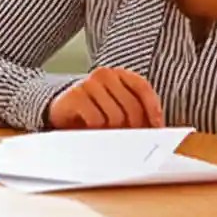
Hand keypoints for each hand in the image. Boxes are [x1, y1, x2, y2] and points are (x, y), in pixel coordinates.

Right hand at [47, 67, 164, 128]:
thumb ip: (135, 111)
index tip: (156, 129)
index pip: (142, 88)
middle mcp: (104, 74)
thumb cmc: (94, 109)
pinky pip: (96, 120)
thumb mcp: (117, 106)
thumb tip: (155, 130)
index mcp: (119, 74)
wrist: (60, 108)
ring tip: (108, 136)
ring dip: (114, 132)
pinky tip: (92, 130)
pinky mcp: (75, 96)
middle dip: (134, 129)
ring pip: (115, 116)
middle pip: (131, 107)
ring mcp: (89, 84)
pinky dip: (98, 131)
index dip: (153, 109)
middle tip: (131, 142)